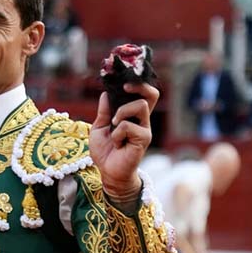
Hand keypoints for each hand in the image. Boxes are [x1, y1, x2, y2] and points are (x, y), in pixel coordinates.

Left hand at [90, 82, 157, 197]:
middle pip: (152, 94)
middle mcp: (142, 120)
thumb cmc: (105, 151)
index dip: (137, 82)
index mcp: (132, 115)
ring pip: (140, 105)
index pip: (142, 93)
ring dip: (122, 113)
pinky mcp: (144, 139)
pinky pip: (128, 126)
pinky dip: (117, 133)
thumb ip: (104, 111)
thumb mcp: (99, 127)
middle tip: (125, 88)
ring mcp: (145, 129)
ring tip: (114, 126)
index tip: (122, 80)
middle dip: (139, 86)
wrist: (108, 172)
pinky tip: (117, 143)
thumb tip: (105, 93)